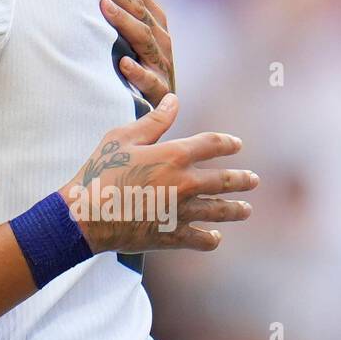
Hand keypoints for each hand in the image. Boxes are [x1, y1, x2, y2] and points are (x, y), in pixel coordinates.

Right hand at [58, 94, 256, 253]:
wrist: (87, 215)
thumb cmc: (101, 171)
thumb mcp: (123, 138)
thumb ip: (154, 120)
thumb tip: (174, 100)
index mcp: (174, 155)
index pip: (212, 144)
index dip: (227, 143)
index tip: (237, 144)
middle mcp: (185, 183)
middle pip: (225, 181)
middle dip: (242, 180)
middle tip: (253, 180)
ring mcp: (182, 212)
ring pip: (220, 212)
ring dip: (236, 210)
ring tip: (246, 210)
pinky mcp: (173, 236)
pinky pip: (202, 239)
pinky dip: (211, 239)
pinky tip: (214, 236)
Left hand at [88, 0, 174, 104]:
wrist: (162, 106)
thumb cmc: (144, 60)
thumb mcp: (138, 25)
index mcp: (155, 20)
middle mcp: (161, 37)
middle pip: (140, 9)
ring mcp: (161, 62)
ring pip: (144, 37)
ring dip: (125, 21)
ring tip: (105, 6)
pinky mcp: (158, 89)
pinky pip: (149, 80)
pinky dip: (137, 71)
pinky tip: (122, 63)